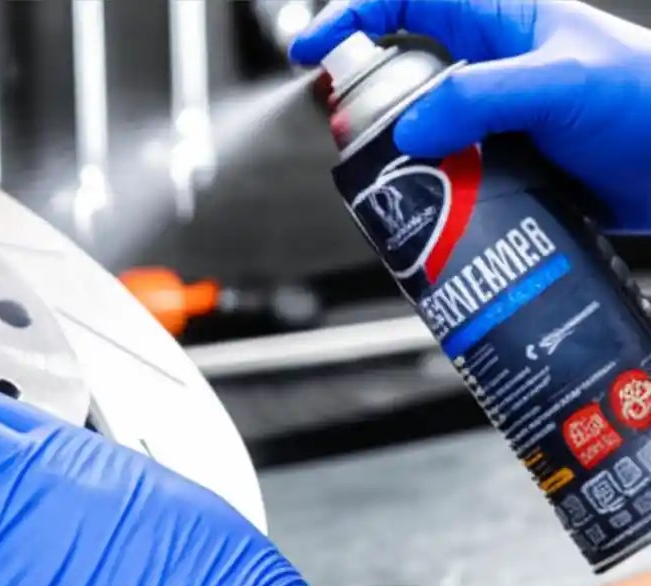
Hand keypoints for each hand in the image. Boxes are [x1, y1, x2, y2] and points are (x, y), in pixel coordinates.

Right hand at [290, 0, 650, 232]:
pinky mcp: (508, 169)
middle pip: (400, 79)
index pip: (406, 3)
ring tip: (401, 192)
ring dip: (403, 166)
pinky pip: (452, 179)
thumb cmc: (649, 102)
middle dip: (368, 111)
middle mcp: (489, 70)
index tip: (311, 50)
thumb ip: (481, 97)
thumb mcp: (561, 85)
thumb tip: (410, 127)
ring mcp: (497, 122)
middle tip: (356, 144)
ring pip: (421, 137)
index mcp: (498, 23)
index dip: (352, 18)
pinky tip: (436, 220)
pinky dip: (435, 199)